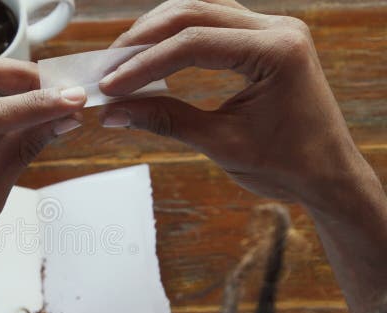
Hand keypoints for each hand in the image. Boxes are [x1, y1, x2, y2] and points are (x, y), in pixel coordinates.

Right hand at [98, 0, 375, 211]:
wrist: (326, 174)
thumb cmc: (289, 164)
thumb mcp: (220, 144)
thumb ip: (166, 121)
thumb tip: (116, 112)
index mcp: (277, 52)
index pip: (194, 44)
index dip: (144, 64)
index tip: (111, 85)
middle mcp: (278, 29)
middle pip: (193, 13)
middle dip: (144, 40)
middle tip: (108, 68)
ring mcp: (272, 30)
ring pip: (200, 11)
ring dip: (157, 32)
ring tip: (122, 60)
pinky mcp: (264, 40)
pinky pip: (213, 23)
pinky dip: (177, 36)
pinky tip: (153, 54)